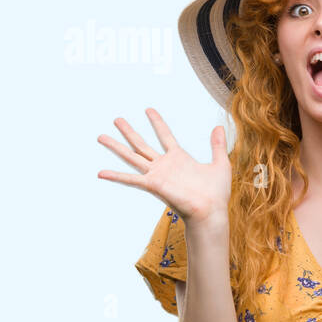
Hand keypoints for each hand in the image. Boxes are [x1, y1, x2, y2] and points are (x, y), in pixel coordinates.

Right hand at [96, 108, 232, 224]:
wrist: (211, 211)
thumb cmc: (216, 193)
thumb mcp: (220, 164)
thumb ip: (218, 146)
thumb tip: (220, 127)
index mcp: (179, 159)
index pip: (164, 135)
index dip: (157, 122)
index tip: (148, 109)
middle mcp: (165, 166)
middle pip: (142, 144)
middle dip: (129, 131)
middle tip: (117, 119)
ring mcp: (157, 175)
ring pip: (132, 157)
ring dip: (116, 147)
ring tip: (101, 136)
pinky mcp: (153, 185)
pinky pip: (131, 179)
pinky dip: (115, 176)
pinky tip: (101, 172)